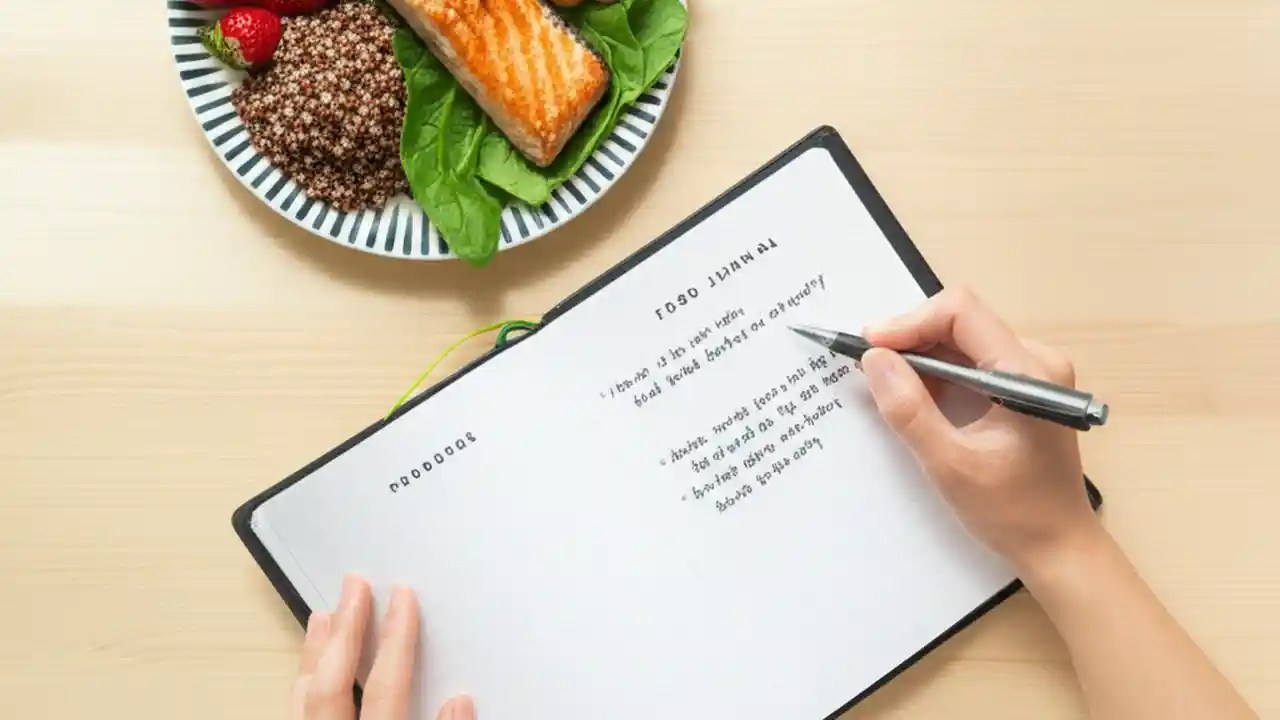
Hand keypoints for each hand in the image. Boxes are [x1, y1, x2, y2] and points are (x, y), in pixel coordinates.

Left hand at [291, 575, 473, 719]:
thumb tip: (460, 701)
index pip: (384, 688)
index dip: (396, 640)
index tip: (403, 597)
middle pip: (332, 681)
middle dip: (346, 629)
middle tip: (354, 585)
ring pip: (303, 695)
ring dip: (315, 653)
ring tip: (323, 616)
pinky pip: (295, 711)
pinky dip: (303, 683)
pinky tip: (307, 673)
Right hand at [860, 287, 1101, 573]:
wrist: (1059, 546)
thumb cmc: (1013, 512)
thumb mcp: (950, 465)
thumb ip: (910, 410)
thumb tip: (874, 359)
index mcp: (1027, 371)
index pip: (961, 312)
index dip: (909, 322)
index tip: (869, 349)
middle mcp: (1036, 361)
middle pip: (960, 322)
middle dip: (909, 339)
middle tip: (868, 367)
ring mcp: (1031, 374)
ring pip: (962, 341)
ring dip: (920, 357)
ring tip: (883, 383)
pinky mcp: (1021, 389)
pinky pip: (971, 363)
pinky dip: (936, 374)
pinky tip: (913, 397)